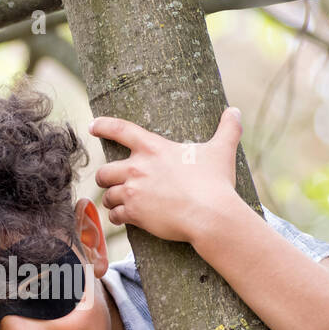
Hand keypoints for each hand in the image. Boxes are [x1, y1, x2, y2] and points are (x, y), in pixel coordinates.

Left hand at [90, 106, 244, 243]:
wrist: (210, 214)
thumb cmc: (214, 182)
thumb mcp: (221, 151)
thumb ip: (227, 129)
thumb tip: (236, 111)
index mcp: (153, 148)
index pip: (120, 130)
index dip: (103, 126)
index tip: (92, 126)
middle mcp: (137, 168)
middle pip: (104, 171)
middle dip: (105, 178)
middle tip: (112, 182)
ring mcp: (133, 192)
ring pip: (107, 195)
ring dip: (112, 199)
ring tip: (120, 203)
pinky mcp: (134, 214)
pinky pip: (115, 216)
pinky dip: (117, 217)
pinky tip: (124, 218)